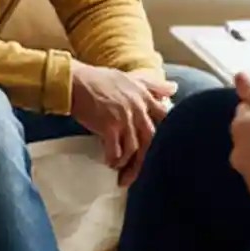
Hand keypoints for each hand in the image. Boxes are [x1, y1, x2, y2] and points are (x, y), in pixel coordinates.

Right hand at [71, 62, 176, 186]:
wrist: (74, 81)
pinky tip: (109, 162)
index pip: (166, 117)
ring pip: (134, 149)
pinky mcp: (109, 126)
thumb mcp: (130, 78)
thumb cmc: (99, 80)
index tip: (163, 147)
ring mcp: (125, 117)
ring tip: (119, 169)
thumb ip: (153, 85)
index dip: (168, 133)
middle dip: (146, 159)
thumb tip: (175, 87)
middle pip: (151, 140)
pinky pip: (116, 151)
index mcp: (144, 96)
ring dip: (127, 163)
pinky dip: (113, 160)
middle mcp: (138, 107)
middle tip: (138, 172)